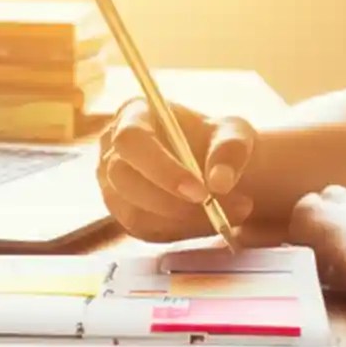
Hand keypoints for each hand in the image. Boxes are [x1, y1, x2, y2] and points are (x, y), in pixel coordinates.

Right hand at [97, 99, 256, 242]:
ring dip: (185, 221)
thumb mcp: (234, 135)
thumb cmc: (216, 143)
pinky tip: (210, 222)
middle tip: (220, 210)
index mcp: (133, 115)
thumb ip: (230, 150)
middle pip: (124, 180)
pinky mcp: (122, 214)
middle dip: (173, 203)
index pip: (130, 140)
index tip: (201, 192)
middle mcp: (112, 149)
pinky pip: (145, 231)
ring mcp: (112, 184)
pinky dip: (182, 231)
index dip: (161, 168)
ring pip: (135, 213)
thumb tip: (219, 182)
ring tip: (228, 214)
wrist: (213, 169)